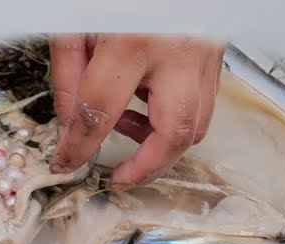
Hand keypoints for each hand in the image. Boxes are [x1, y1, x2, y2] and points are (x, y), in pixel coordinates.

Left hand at [48, 34, 225, 189]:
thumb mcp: (75, 25)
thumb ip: (68, 78)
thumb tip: (69, 129)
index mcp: (133, 40)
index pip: (99, 113)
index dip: (79, 146)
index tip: (67, 162)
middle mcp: (179, 51)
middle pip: (174, 133)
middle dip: (146, 167)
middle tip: (119, 177)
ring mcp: (206, 53)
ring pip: (198, 123)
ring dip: (161, 143)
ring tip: (125, 129)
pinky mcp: (217, 54)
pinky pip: (203, 101)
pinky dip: (174, 116)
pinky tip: (145, 104)